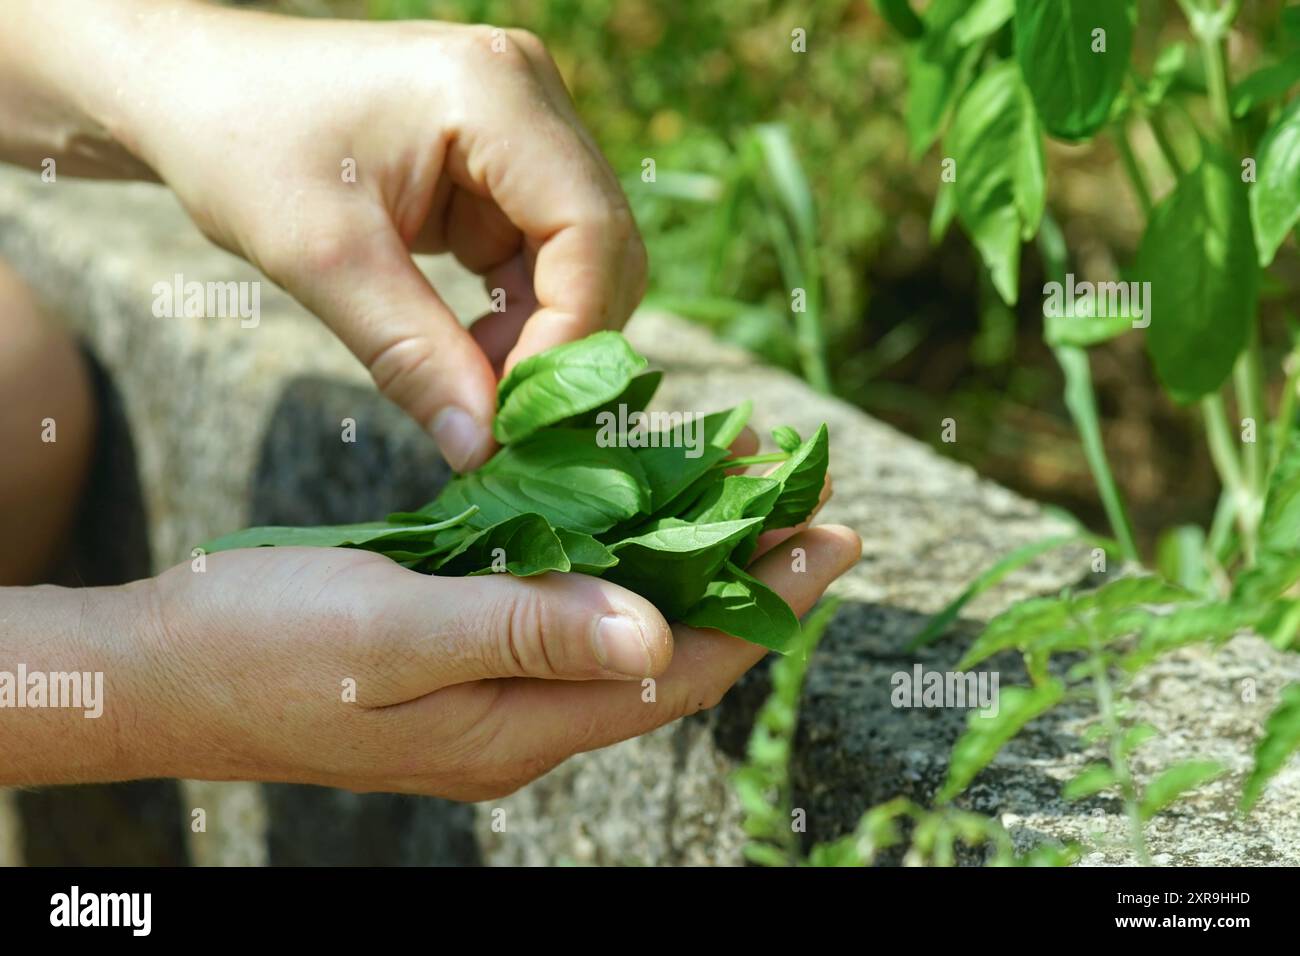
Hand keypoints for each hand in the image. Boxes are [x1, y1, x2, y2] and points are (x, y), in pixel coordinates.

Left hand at [113, 6, 644, 470]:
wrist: (193, 91)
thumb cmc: (239, 144)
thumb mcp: (322, 259)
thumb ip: (411, 357)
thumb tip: (484, 451)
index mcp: (495, 94)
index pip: (590, 231)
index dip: (572, 335)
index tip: (519, 417)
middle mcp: (529, 97)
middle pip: (602, 246)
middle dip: (562, 344)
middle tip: (507, 423)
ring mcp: (522, 128)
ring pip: (581, 260)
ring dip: (542, 337)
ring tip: (478, 391)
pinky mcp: (503, 165)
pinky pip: (542, 257)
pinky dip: (518, 318)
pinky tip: (472, 353)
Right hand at [127, 524, 857, 799]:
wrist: (172, 668)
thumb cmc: (268, 649)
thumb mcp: (395, 637)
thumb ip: (526, 633)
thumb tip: (657, 637)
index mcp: (520, 725)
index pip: (677, 670)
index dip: (761, 607)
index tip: (831, 541)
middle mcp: (526, 716)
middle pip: (668, 648)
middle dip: (746, 578)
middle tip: (812, 504)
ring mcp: (498, 686)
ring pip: (625, 625)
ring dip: (688, 561)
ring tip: (746, 493)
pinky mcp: (469, 650)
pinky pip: (571, 607)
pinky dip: (619, 558)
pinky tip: (638, 514)